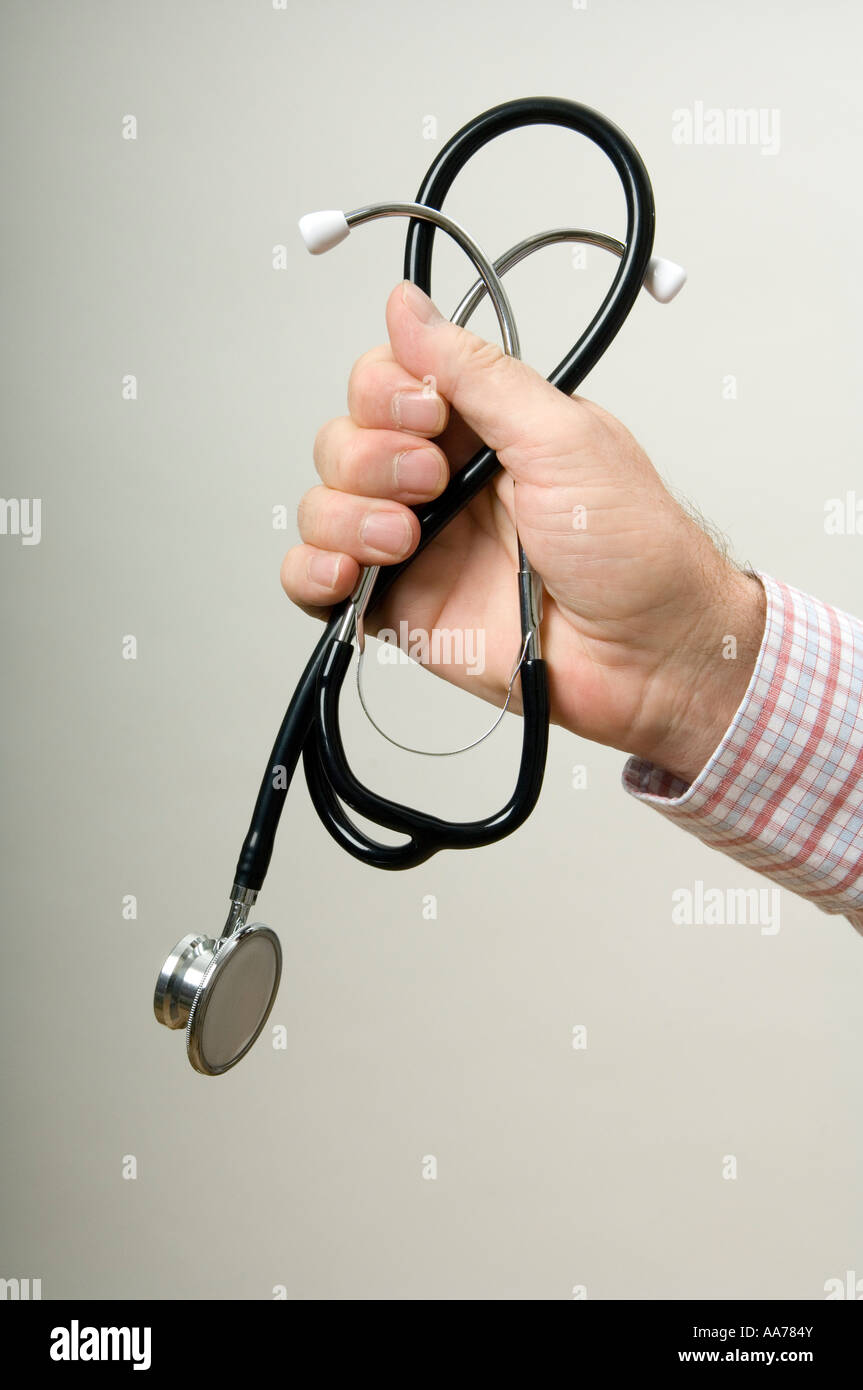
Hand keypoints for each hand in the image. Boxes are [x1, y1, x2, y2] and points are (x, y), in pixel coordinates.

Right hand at [281, 281, 765, 782]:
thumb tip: (408, 305)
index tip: (428, 414)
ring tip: (405, 540)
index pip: (385, 381)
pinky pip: (317, 580)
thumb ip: (477, 372)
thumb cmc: (633, 551)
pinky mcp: (398, 606)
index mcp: (480, 430)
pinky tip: (346, 573)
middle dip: (371, 457)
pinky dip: (312, 570)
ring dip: (348, 515)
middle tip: (431, 483)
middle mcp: (439, 482)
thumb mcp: (563, 436)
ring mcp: (414, 546)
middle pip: (343, 439)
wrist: (649, 655)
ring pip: (324, 505)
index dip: (386, 391)